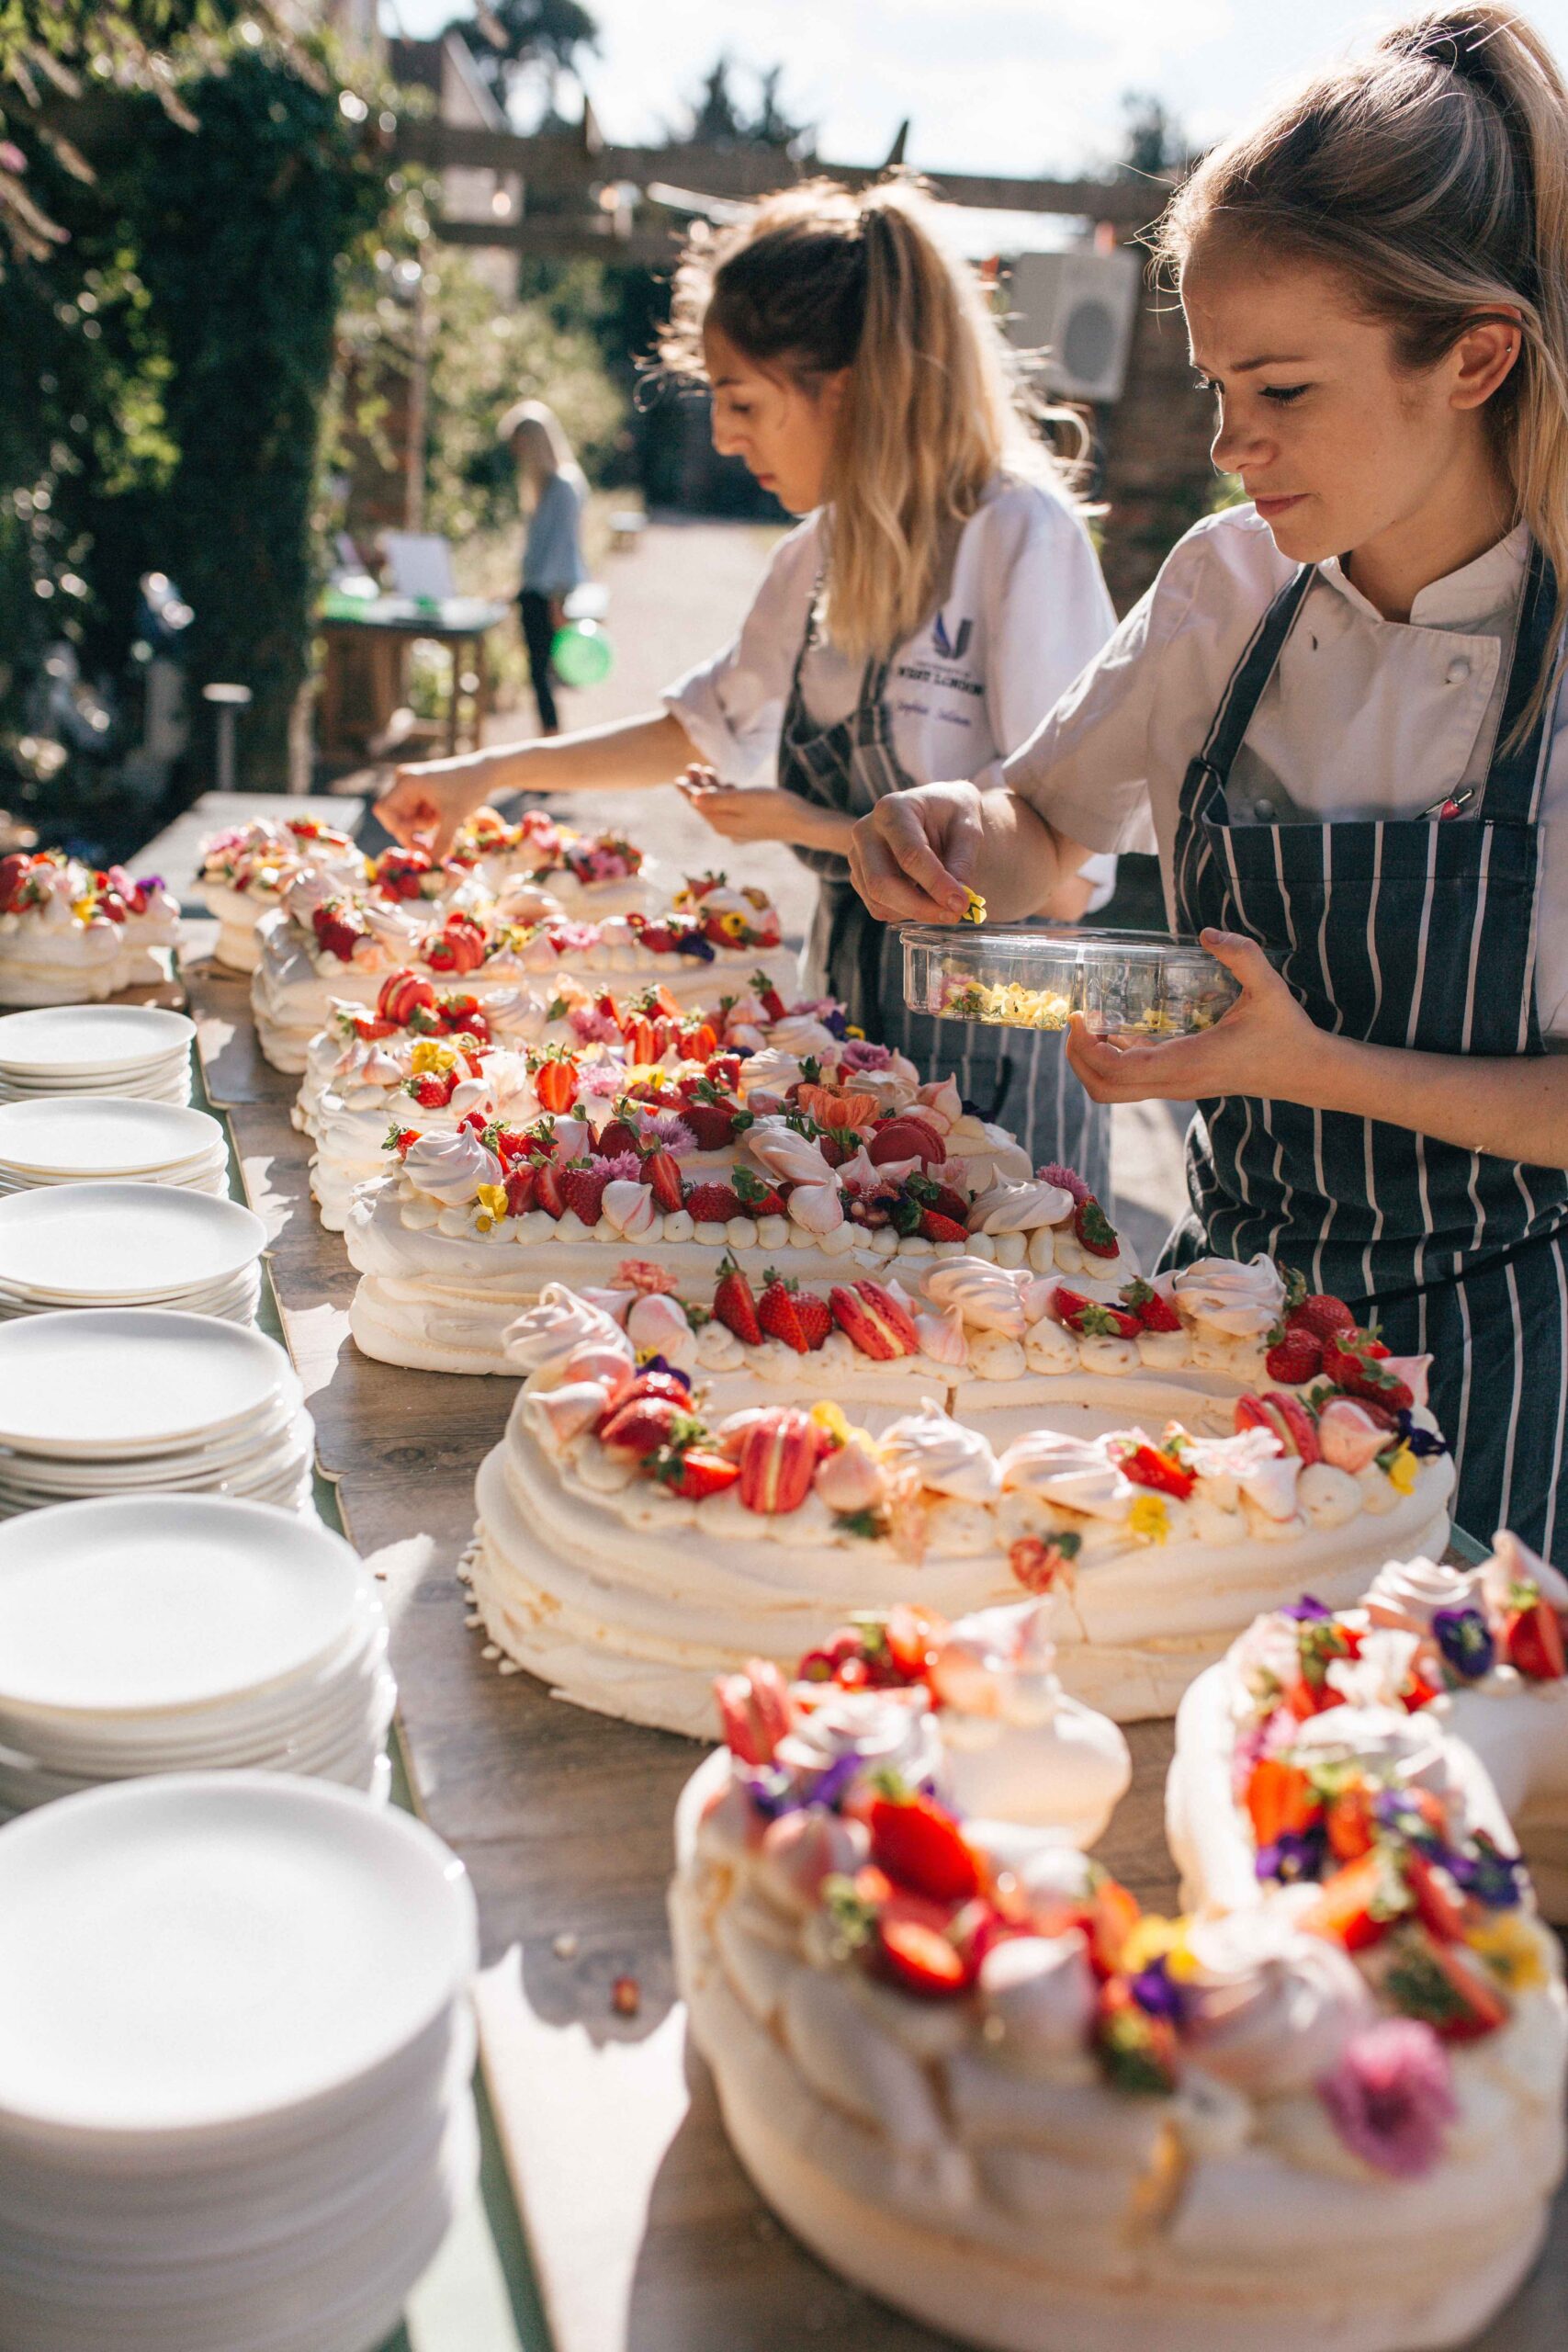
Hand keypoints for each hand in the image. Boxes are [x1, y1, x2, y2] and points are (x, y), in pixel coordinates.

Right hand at [375, 758, 495, 854]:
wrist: (483, 772)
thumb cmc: (469, 788)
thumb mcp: (454, 816)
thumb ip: (442, 840)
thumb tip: (433, 863)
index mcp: (407, 782)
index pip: (384, 810)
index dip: (396, 829)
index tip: (417, 841)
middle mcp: (403, 782)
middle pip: (394, 817)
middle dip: (412, 833)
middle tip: (431, 848)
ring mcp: (410, 787)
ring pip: (405, 819)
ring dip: (422, 827)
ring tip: (441, 819)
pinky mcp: (418, 792)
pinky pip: (414, 814)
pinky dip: (426, 821)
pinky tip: (440, 815)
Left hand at [678, 769, 836, 848]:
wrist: (803, 823)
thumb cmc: (774, 807)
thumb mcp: (742, 799)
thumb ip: (717, 800)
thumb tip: (693, 799)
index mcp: (721, 823)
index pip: (697, 804)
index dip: (688, 789)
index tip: (679, 776)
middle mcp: (727, 829)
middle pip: (706, 806)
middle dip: (699, 786)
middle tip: (694, 766)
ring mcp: (739, 829)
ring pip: (718, 807)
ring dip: (713, 789)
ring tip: (710, 771)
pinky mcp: (751, 826)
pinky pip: (730, 810)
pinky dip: (726, 796)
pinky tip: (729, 786)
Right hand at [846, 783, 981, 922]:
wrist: (933, 810)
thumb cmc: (951, 814)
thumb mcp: (968, 828)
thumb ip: (963, 862)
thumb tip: (955, 901)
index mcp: (892, 809)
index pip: (910, 854)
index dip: (935, 883)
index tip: (961, 904)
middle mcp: (866, 831)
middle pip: (882, 882)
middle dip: (920, 907)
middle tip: (953, 915)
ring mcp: (857, 855)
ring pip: (879, 901)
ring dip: (915, 912)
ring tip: (944, 905)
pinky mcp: (858, 876)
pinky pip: (879, 908)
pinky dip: (905, 912)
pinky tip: (926, 898)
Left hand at [1066, 930, 1318, 1102]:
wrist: (1305, 1072)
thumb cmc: (1285, 1031)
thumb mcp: (1268, 988)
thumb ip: (1242, 955)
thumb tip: (1209, 933)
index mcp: (1187, 1064)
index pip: (1118, 1071)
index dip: (1087, 1047)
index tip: (1079, 1016)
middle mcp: (1175, 1083)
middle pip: (1104, 1089)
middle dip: (1077, 1059)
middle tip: (1075, 1022)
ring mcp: (1175, 1087)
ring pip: (1114, 1090)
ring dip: (1092, 1062)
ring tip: (1089, 1023)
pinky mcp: (1179, 1084)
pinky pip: (1132, 1081)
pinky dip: (1112, 1060)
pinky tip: (1117, 1030)